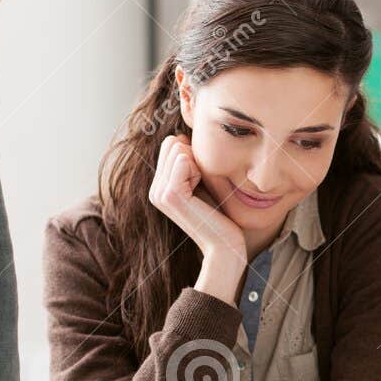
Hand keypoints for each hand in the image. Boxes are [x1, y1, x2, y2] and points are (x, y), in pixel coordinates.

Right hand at [148, 135, 246, 277]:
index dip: (193, 154)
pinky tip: (201, 191)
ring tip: (202, 190)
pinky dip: (199, 170)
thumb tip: (181, 136)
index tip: (201, 180)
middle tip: (203, 184)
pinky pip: (184, 159)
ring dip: (198, 165)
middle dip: (194, 157)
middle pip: (172, 143)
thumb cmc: (220, 214)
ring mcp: (160, 193)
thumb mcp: (201, 182)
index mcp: (160, 187)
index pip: (171, 144)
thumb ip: (189, 162)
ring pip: (178, 149)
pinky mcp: (170, 195)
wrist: (225, 245)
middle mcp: (155, 190)